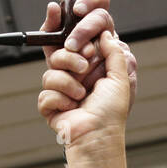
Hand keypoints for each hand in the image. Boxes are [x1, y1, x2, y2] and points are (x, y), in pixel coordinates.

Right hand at [37, 0, 137, 153]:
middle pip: (58, 52)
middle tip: (84, 67)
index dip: (74, 32)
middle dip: (71, 59)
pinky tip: (71, 110)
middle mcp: (74, 74)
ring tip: (81, 97)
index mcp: (90, 66)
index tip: (81, 30)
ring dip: (68, 84)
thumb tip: (106, 33)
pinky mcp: (49, 105)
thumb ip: (114, 51)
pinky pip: (45, 93)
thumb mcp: (121, 75)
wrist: (98, 136)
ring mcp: (60, 90)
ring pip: (50, 72)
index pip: (75, 40)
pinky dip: (60, 102)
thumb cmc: (111, 111)